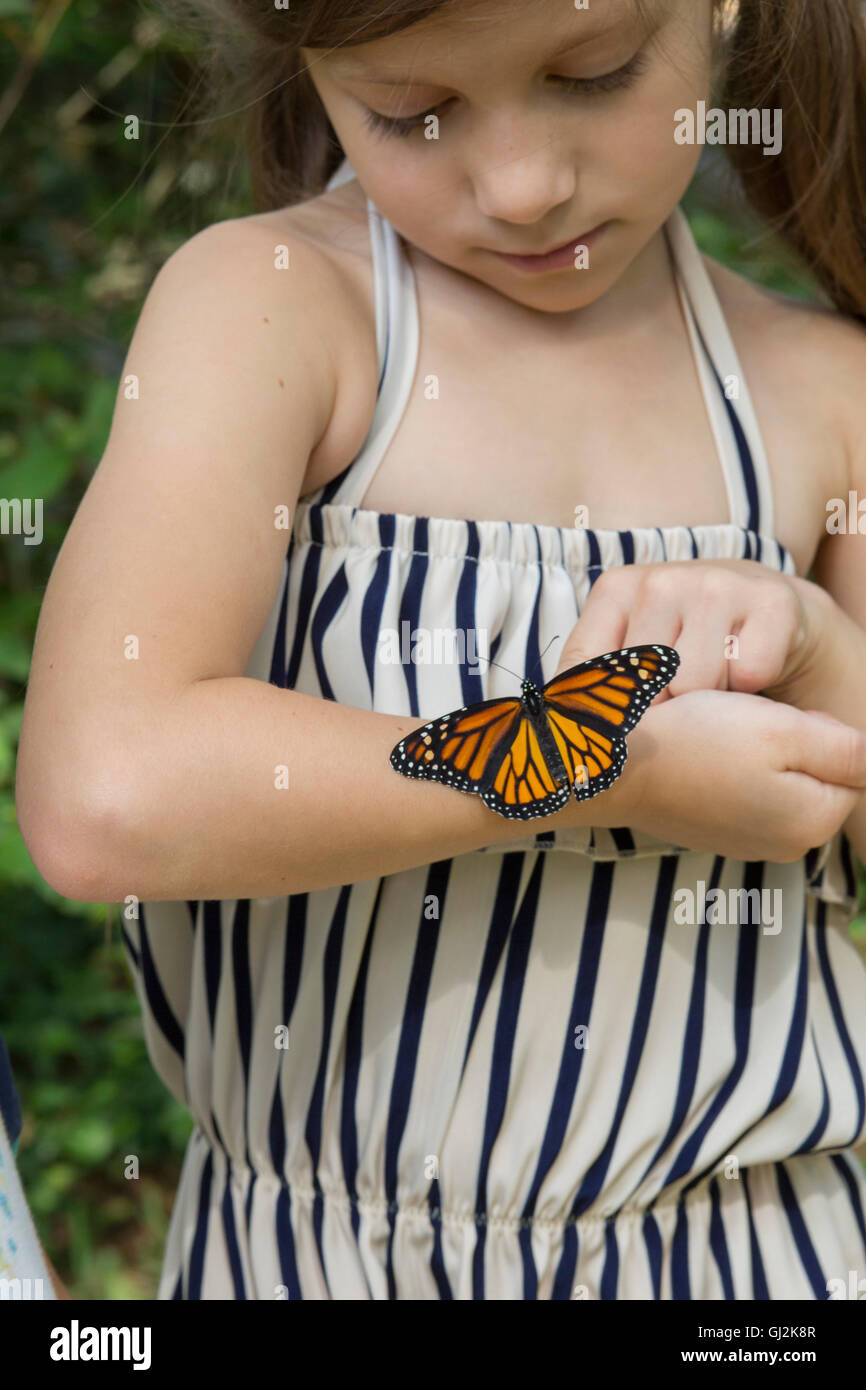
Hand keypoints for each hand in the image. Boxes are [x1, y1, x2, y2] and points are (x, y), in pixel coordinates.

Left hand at [553, 559, 831, 706]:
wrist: (770, 613)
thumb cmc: (687, 642)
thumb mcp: (631, 654)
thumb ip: (589, 683)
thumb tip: (553, 729)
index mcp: (615, 591)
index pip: (591, 675)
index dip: (607, 716)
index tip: (617, 727)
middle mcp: (660, 580)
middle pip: (646, 689)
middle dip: (666, 709)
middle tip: (683, 694)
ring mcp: (715, 584)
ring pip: (696, 686)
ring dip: (711, 702)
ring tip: (716, 680)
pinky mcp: (770, 601)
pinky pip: (749, 675)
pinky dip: (753, 687)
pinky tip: (750, 668)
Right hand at [603, 689, 865, 861]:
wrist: (612, 766)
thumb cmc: (697, 741)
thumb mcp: (784, 730)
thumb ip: (848, 749)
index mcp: (812, 821)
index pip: (852, 766)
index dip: (816, 728)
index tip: (770, 719)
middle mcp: (786, 844)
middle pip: (817, 777)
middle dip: (793, 745)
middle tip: (743, 725)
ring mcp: (747, 843)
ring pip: (781, 784)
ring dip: (761, 757)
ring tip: (718, 737)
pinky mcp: (715, 834)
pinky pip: (746, 795)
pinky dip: (733, 772)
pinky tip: (701, 755)